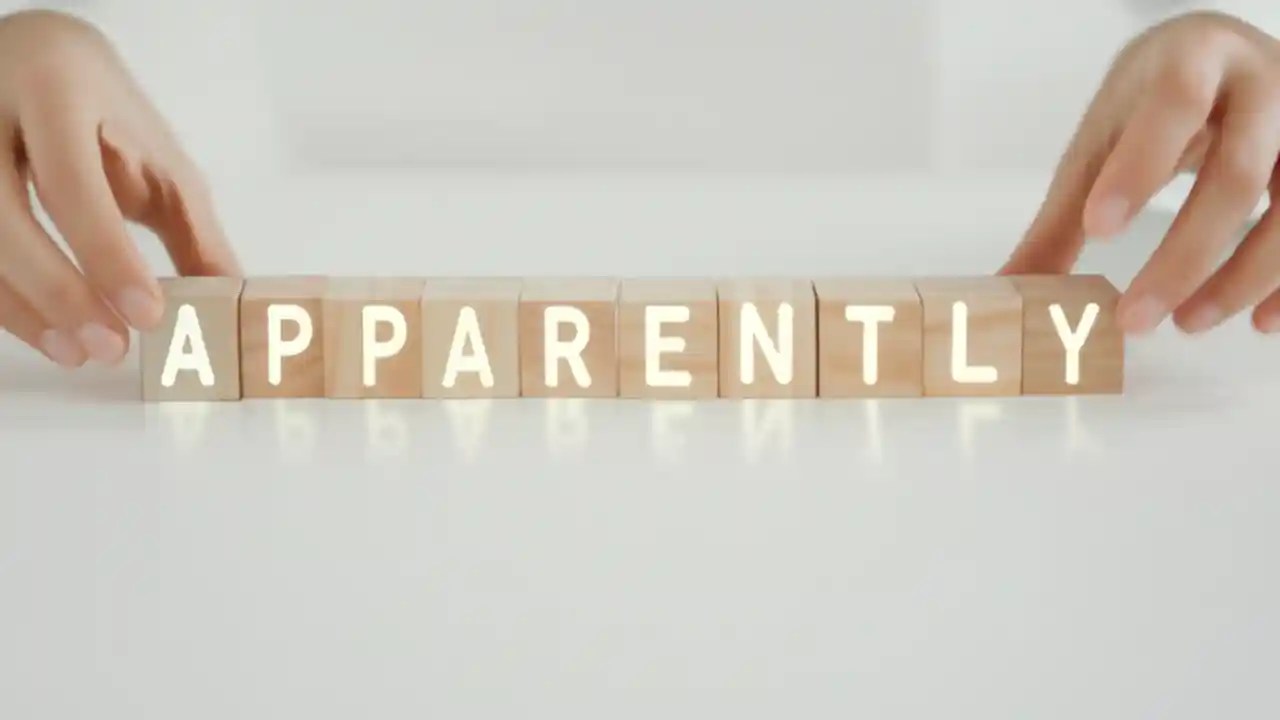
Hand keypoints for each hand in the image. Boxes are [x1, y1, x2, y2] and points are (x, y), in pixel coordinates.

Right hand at [0, 10, 238, 368]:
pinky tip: (46, 332)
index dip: (106, 253)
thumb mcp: (158, 157)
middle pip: (6, 215)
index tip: (147, 313)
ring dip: (27, 309)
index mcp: (55, 90)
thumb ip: (194, 228)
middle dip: (61, 292)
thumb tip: (228, 303)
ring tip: (80, 352)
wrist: (33, 54)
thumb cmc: (104, 111)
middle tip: (111, 347)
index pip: (72, 180)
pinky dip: (7, 303)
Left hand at [1000, 10, 1279, 335]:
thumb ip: (1062, 217)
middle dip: (1185, 257)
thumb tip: (1010, 289)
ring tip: (1186, 323)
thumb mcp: (1102, 141)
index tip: (1097, 230)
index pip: (1173, 105)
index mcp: (1193, 59)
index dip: (1139, 168)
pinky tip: (1255, 322)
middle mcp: (1261, 84)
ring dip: (1240, 279)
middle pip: (1237, 173)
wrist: (1224, 61)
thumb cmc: (1153, 103)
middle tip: (1134, 318)